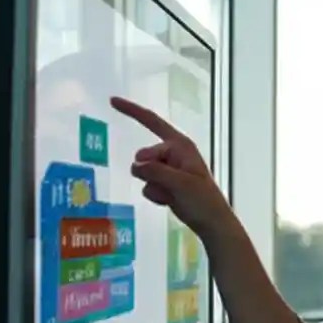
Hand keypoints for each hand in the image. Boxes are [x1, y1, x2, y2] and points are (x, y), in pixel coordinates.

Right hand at [111, 96, 230, 236]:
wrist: (211, 222)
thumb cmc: (202, 200)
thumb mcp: (180, 183)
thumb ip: (156, 171)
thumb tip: (136, 165)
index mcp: (180, 145)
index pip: (153, 122)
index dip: (132, 111)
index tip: (112, 100)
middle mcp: (173, 153)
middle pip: (142, 156)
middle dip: (149, 171)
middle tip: (169, 184)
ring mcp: (167, 169)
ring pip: (142, 173)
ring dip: (154, 186)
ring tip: (174, 195)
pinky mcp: (164, 183)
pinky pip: (147, 186)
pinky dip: (155, 195)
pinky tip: (170, 201)